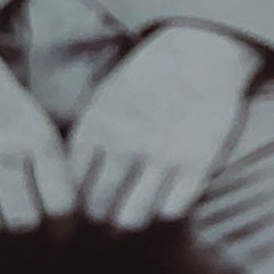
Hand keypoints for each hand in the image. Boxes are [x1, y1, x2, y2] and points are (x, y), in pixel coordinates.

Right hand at [0, 12, 75, 237]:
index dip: (61, 226)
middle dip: (23, 229)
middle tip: (16, 222)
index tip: (55, 230)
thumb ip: (44, 154)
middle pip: (24, 222)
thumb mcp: (28, 110)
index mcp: (36, 134)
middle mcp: (2, 149)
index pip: (62, 203)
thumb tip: (63, 208)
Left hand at [66, 23, 264, 231]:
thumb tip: (70, 187)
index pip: (72, 187)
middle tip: (109, 217)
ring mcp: (164, 154)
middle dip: (102, 219)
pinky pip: (172, 210)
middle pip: (100, 209)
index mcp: (98, 126)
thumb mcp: (104, 98)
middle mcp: (127, 143)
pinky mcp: (199, 162)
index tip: (84, 205)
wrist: (202, 52)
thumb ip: (88, 140)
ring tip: (134, 214)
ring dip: (131, 221)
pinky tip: (164, 197)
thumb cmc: (148, 79)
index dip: (75, 205)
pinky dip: (165, 210)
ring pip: (134, 217)